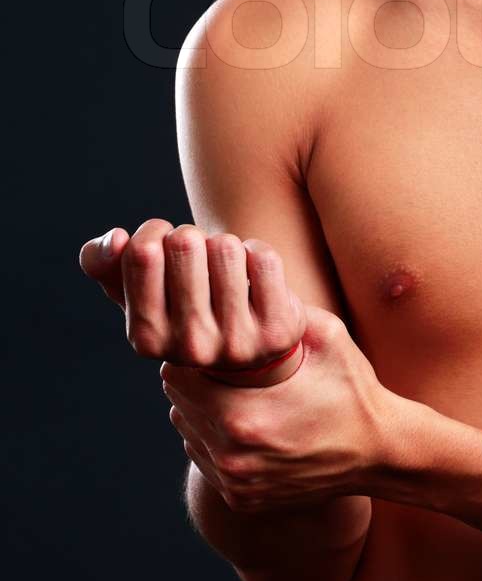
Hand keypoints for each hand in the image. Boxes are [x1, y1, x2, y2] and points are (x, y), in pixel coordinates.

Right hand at [78, 219, 306, 385]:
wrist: (247, 349)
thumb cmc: (184, 305)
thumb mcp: (137, 290)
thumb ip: (104, 262)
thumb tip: (116, 238)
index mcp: (146, 338)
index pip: (143, 251)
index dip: (155, 231)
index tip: (163, 244)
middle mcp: (190, 348)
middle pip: (185, 243)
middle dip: (192, 238)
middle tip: (198, 260)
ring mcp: (237, 343)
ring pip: (225, 247)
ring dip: (225, 245)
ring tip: (225, 270)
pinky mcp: (277, 331)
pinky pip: (263, 257)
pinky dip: (257, 252)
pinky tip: (254, 276)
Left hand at [159, 307, 401, 513]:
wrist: (379, 453)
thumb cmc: (353, 391)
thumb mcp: (327, 337)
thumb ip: (283, 308)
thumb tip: (245, 281)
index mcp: (243, 416)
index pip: (178, 375)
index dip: (193, 353)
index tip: (214, 343)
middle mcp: (231, 457)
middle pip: (177, 404)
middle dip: (194, 380)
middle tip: (222, 364)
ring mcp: (235, 483)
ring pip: (187, 433)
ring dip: (202, 411)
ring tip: (233, 393)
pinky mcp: (241, 499)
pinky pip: (206, 460)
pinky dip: (217, 440)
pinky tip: (246, 424)